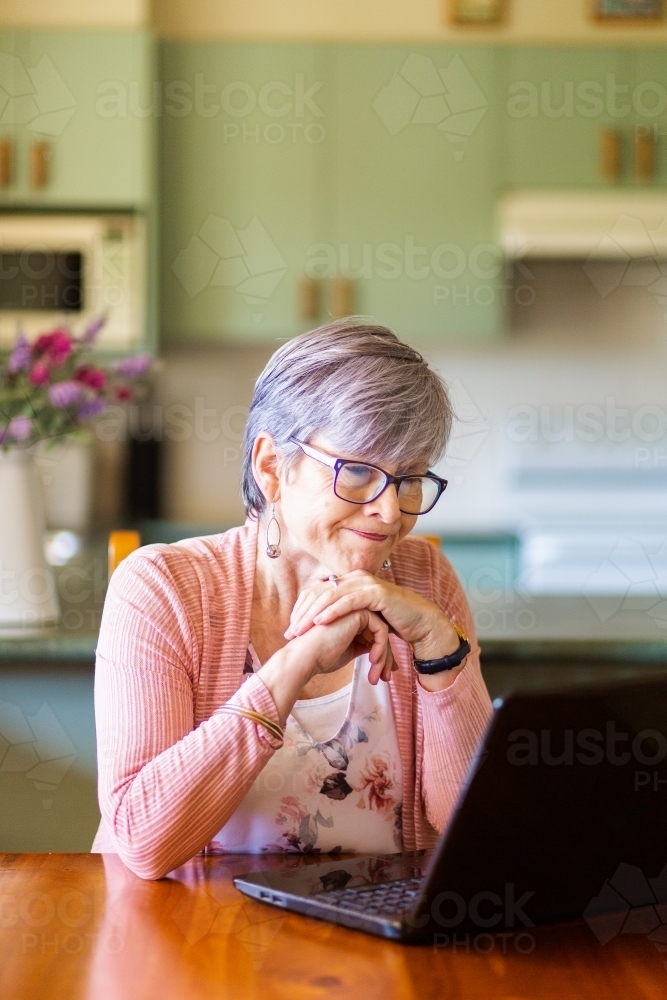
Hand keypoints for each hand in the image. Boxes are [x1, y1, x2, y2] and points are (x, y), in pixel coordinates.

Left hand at [285, 570, 459, 661]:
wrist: (421, 623)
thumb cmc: (392, 622)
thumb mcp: (362, 618)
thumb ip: (345, 615)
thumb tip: (321, 625)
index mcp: (350, 582)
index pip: (318, 592)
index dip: (302, 609)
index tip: (290, 629)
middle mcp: (356, 578)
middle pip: (321, 593)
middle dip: (302, 614)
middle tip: (290, 632)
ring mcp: (366, 583)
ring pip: (331, 596)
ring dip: (313, 614)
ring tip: (300, 629)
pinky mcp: (376, 592)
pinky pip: (349, 601)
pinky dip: (332, 611)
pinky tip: (319, 621)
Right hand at [294, 608, 394, 685]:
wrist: (304, 656)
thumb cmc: (319, 657)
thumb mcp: (346, 651)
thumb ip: (361, 646)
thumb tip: (377, 654)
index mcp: (348, 618)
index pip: (372, 635)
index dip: (379, 655)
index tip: (382, 676)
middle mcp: (353, 611)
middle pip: (378, 633)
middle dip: (385, 657)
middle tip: (386, 677)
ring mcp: (355, 608)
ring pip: (381, 632)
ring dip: (384, 656)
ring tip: (382, 676)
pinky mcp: (359, 611)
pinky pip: (381, 629)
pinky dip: (381, 647)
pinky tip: (373, 660)